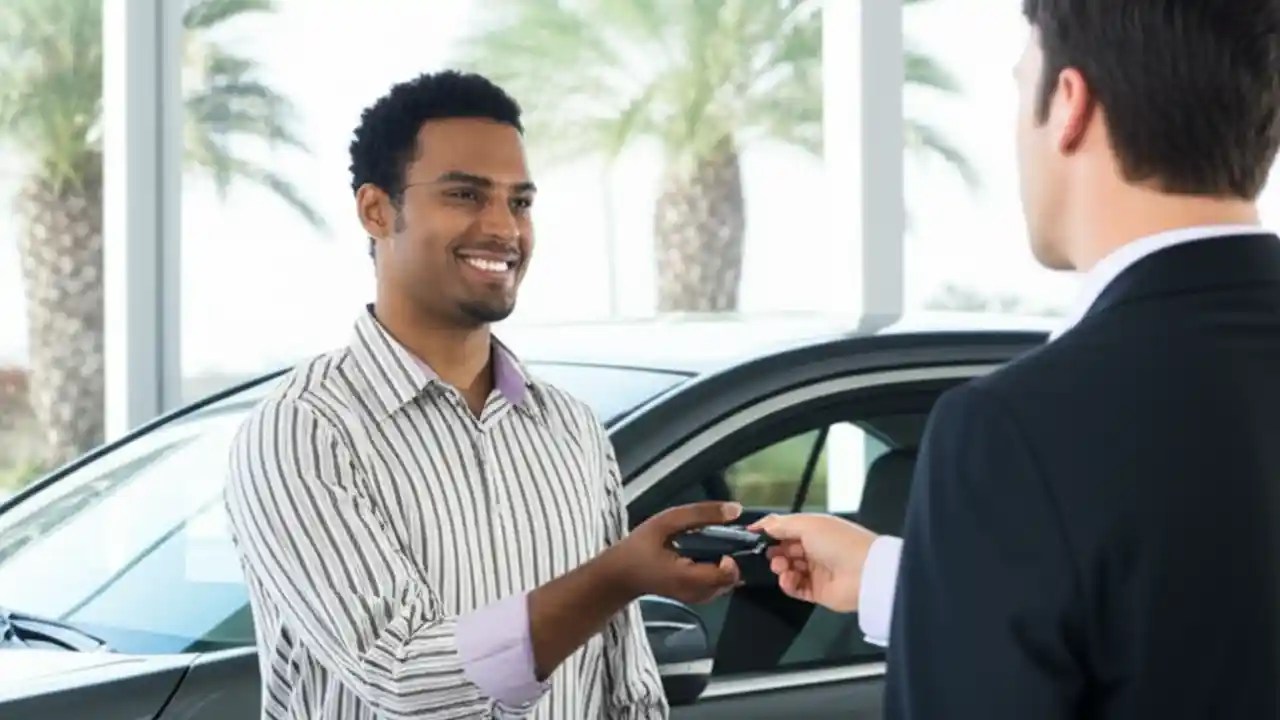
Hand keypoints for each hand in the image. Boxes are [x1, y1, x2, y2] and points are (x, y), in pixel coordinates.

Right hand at [606, 502, 743, 604]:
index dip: (734, 555)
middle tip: (723, 538)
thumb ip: (700, 514)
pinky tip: (706, 555)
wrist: (620, 574)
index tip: (725, 539)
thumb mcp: (666, 521)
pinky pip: (718, 586)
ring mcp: (697, 598)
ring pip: (728, 584)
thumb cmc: (640, 547)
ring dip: (727, 564)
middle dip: (734, 558)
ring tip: (714, 545)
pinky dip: (719, 571)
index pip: (728, 574)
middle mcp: (696, 593)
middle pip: (732, 579)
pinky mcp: (696, 598)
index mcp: (688, 577)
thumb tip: (736, 509)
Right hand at [749, 514, 877, 612]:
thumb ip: (781, 524)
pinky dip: (788, 584)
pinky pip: (796, 588)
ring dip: (780, 567)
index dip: (771, 532)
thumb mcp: (808, 524)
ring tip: (781, 567)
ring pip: (788, 569)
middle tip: (769, 554)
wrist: (865, 573)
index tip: (752, 535)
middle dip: (774, 551)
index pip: (787, 530)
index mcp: (816, 530)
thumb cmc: (837, 542)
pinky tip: (788, 579)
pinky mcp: (817, 592)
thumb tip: (758, 524)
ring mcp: (817, 571)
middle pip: (786, 550)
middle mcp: (815, 549)